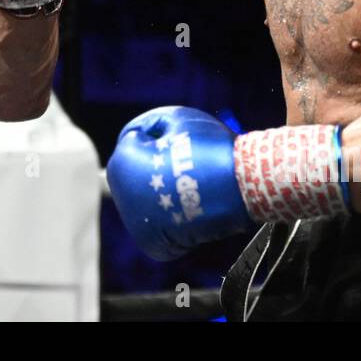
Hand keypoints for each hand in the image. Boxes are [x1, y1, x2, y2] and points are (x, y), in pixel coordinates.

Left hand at [106, 106, 250, 260]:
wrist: (240, 185)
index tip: (180, 144)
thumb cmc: (209, 146)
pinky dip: (168, 221)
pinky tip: (187, 209)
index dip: (158, 139)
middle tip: (186, 166)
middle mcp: (120, 194)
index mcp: (121, 162)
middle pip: (133, 174)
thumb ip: (148, 125)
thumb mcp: (175, 117)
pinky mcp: (150, 243)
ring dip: (159, 194)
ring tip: (189, 188)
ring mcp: (133, 222)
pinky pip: (153, 229)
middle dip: (152, 167)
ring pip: (142, 202)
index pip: (131, 144)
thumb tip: (135, 139)